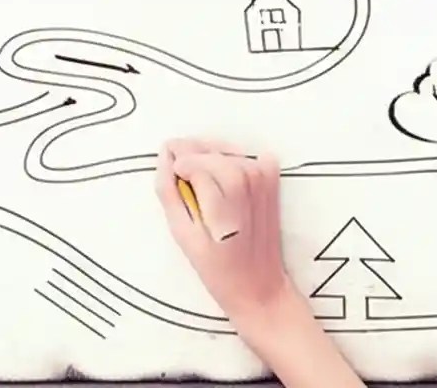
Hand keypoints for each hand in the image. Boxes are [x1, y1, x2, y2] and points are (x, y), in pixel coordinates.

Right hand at [154, 138, 295, 329]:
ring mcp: (264, 175)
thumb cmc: (218, 268)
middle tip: (184, 186)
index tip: (173, 183)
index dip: (176, 168)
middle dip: (189, 160)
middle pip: (206, 151)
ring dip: (208, 160)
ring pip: (223, 150)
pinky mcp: (272, 176)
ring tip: (203, 190)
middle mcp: (248, 178)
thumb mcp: (183, 235)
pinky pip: (243, 155)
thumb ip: (169, 192)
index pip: (190, 160)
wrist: (260, 285)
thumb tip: (164, 157)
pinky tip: (225, 185)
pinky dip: (230, 162)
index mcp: (225, 195)